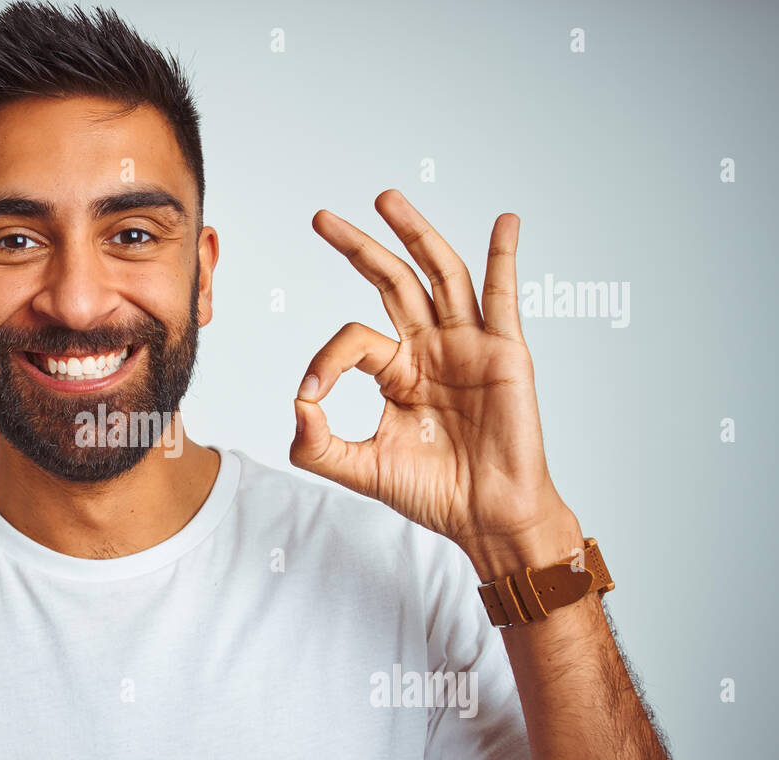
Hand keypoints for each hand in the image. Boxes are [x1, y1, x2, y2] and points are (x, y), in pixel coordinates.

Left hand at [290, 190, 578, 572]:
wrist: (486, 519)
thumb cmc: (433, 493)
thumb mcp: (360, 469)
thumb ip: (318, 444)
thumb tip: (296, 407)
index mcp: (397, 371)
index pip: (353, 339)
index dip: (326, 359)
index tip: (312, 392)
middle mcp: (430, 349)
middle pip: (392, 282)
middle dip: (357, 247)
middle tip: (321, 217)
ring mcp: (468, 346)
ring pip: (440, 275)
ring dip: (415, 233)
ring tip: (385, 199)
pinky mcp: (505, 354)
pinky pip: (505, 296)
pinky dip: (505, 256)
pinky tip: (505, 221)